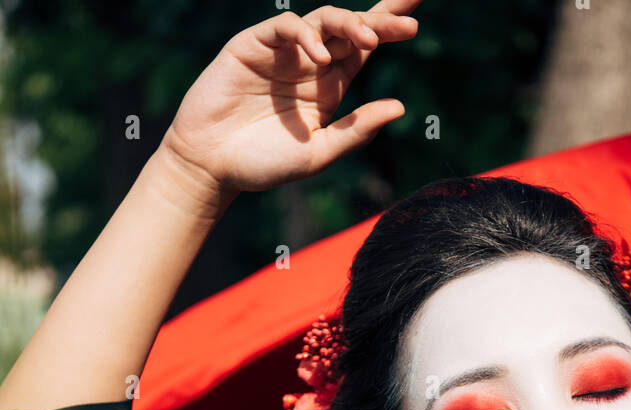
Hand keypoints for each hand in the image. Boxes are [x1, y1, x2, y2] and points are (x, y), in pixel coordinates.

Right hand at [160, 2, 420, 199]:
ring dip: (349, 24)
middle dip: (381, 20)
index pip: (365, 48)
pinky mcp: (253, 44)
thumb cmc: (263, 165)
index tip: (417, 21)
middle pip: (351, 28)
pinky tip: (320, 57)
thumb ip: (356, 131)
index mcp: (329, 86)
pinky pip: (284, 27)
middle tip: (409, 25)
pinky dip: (304, 36)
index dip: (389, 26)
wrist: (212, 166)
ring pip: (323, 21)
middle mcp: (310, 63)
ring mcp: (283, 51)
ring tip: (370, 39)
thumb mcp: (319, 154)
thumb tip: (400, 108)